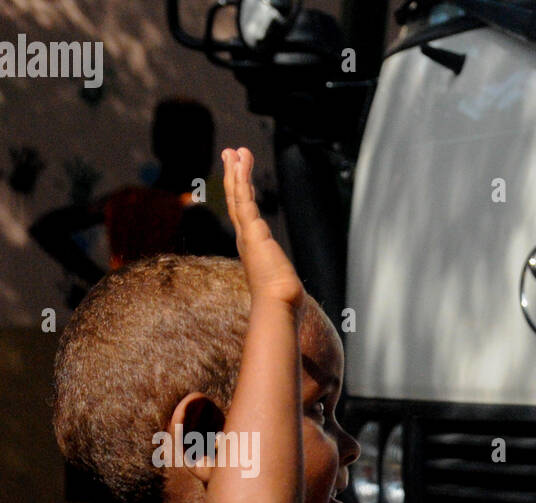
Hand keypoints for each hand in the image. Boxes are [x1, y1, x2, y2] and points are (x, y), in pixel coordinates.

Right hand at [220, 147, 303, 309]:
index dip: (240, 196)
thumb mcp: (283, 286)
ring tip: (235, 151)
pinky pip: (244, 197)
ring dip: (236, 171)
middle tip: (230, 155)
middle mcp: (246, 239)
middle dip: (233, 177)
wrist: (277, 306)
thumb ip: (284, 284)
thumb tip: (294, 297)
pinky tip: (239, 162)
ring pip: (238, 195)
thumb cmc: (282, 302)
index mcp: (252, 249)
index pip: (244, 216)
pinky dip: (241, 178)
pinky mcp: (252, 230)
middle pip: (236, 200)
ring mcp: (247, 233)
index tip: (238, 180)